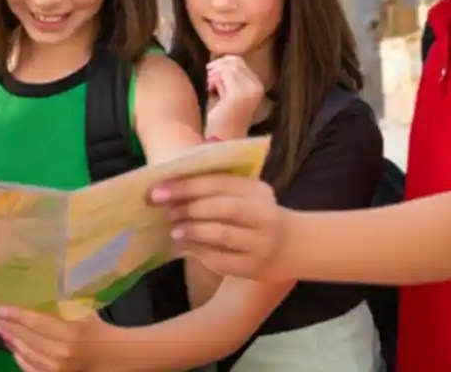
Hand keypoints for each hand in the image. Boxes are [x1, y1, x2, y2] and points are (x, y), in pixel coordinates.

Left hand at [0, 307, 108, 371]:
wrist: (117, 358)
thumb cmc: (101, 332)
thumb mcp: (82, 316)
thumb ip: (57, 316)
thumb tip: (31, 310)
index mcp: (69, 334)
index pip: (35, 322)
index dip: (15, 315)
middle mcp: (60, 354)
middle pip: (27, 338)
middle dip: (9, 328)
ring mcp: (57, 369)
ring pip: (26, 354)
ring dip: (11, 342)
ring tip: (1, 331)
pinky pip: (31, 369)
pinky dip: (20, 358)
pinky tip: (14, 349)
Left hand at [149, 173, 289, 278]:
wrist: (292, 245)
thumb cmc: (254, 214)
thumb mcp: (244, 195)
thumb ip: (214, 187)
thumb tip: (169, 187)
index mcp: (256, 191)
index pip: (218, 183)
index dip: (185, 186)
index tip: (158, 189)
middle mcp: (263, 215)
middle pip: (221, 207)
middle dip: (188, 208)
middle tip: (165, 210)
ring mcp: (260, 243)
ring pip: (221, 234)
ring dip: (192, 230)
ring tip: (174, 230)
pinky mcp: (254, 267)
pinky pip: (222, 260)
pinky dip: (200, 252)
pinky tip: (186, 247)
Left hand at [204, 56, 263, 139]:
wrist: (221, 141)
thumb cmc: (220, 119)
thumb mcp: (225, 94)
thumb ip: (225, 78)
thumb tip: (215, 61)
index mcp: (256, 86)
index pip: (238, 61)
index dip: (221, 64)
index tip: (210, 75)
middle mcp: (257, 86)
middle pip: (233, 61)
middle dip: (216, 68)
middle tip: (208, 82)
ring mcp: (250, 90)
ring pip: (227, 66)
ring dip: (213, 75)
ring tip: (209, 89)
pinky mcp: (239, 94)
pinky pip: (222, 75)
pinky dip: (212, 81)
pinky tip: (210, 91)